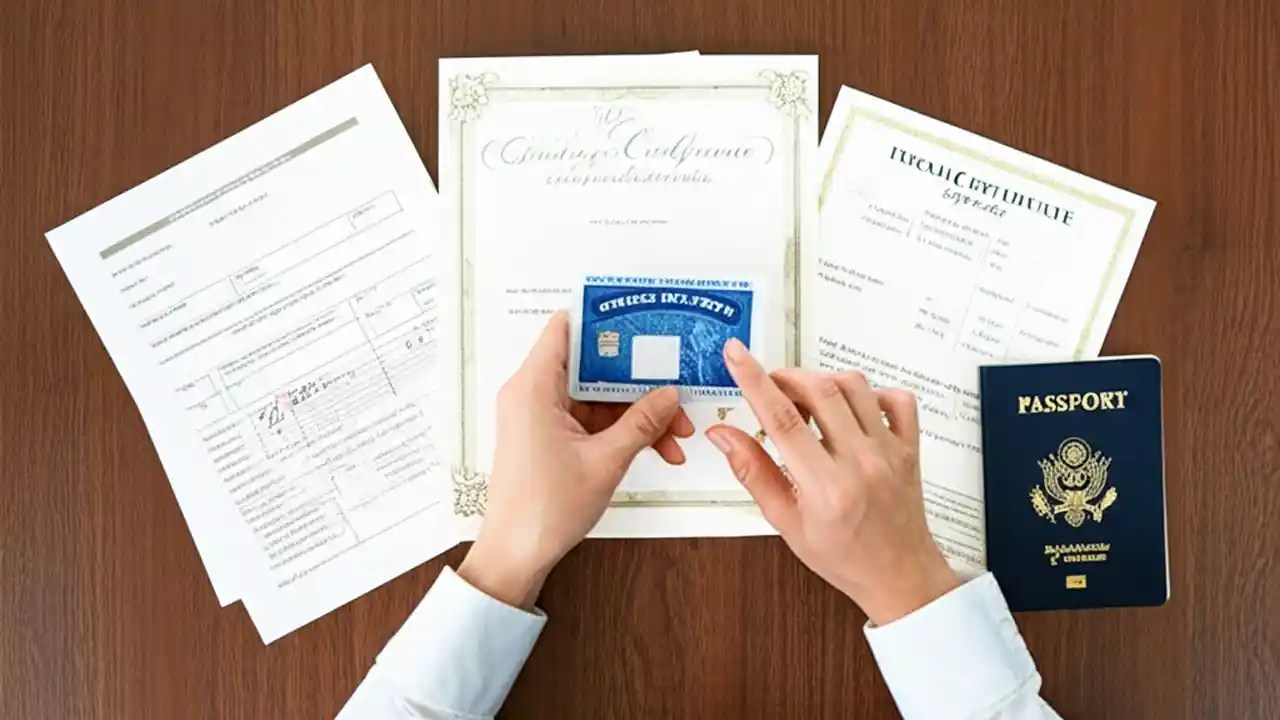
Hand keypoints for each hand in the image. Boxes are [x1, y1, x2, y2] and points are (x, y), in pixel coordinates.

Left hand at [458, 311, 692, 608]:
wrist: (516, 554)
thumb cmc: (542, 510)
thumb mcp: (606, 461)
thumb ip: (641, 422)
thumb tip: (668, 395)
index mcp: (534, 387)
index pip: (566, 329)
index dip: (603, 320)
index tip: (639, 318)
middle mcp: (532, 395)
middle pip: (593, 368)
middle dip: (639, 383)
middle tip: (675, 391)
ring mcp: (541, 416)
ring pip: (599, 398)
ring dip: (638, 414)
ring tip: (676, 434)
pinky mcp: (550, 437)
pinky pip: (593, 421)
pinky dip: (623, 432)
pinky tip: (657, 448)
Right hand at [706, 339, 958, 624]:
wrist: (899, 575)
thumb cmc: (843, 556)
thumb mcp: (786, 523)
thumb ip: (752, 472)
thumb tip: (723, 435)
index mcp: (825, 489)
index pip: (782, 420)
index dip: (754, 381)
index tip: (737, 355)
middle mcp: (861, 464)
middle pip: (820, 392)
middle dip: (786, 378)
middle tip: (771, 387)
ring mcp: (889, 452)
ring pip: (855, 386)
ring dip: (822, 381)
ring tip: (806, 400)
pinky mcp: (909, 447)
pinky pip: (897, 399)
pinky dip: (871, 392)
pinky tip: (851, 408)